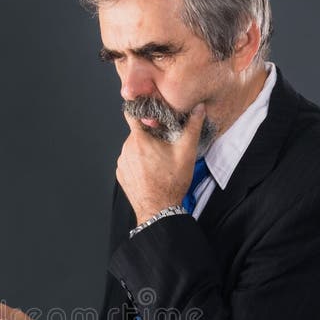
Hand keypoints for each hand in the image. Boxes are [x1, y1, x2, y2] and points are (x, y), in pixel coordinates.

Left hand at [117, 103, 206, 223]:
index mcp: (139, 139)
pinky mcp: (121, 174)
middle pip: (136, 132)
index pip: (133, 113)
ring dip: (143, 150)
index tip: (152, 114)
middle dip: (149, 135)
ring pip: (132, 147)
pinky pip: (129, 161)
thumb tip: (198, 109)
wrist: (159, 210)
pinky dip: (138, 163)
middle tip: (164, 145)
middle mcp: (126, 149)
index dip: (143, 110)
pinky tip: (150, 171)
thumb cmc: (171, 183)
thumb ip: (192, 127)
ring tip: (158, 162)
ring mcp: (122, 163)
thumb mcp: (186, 152)